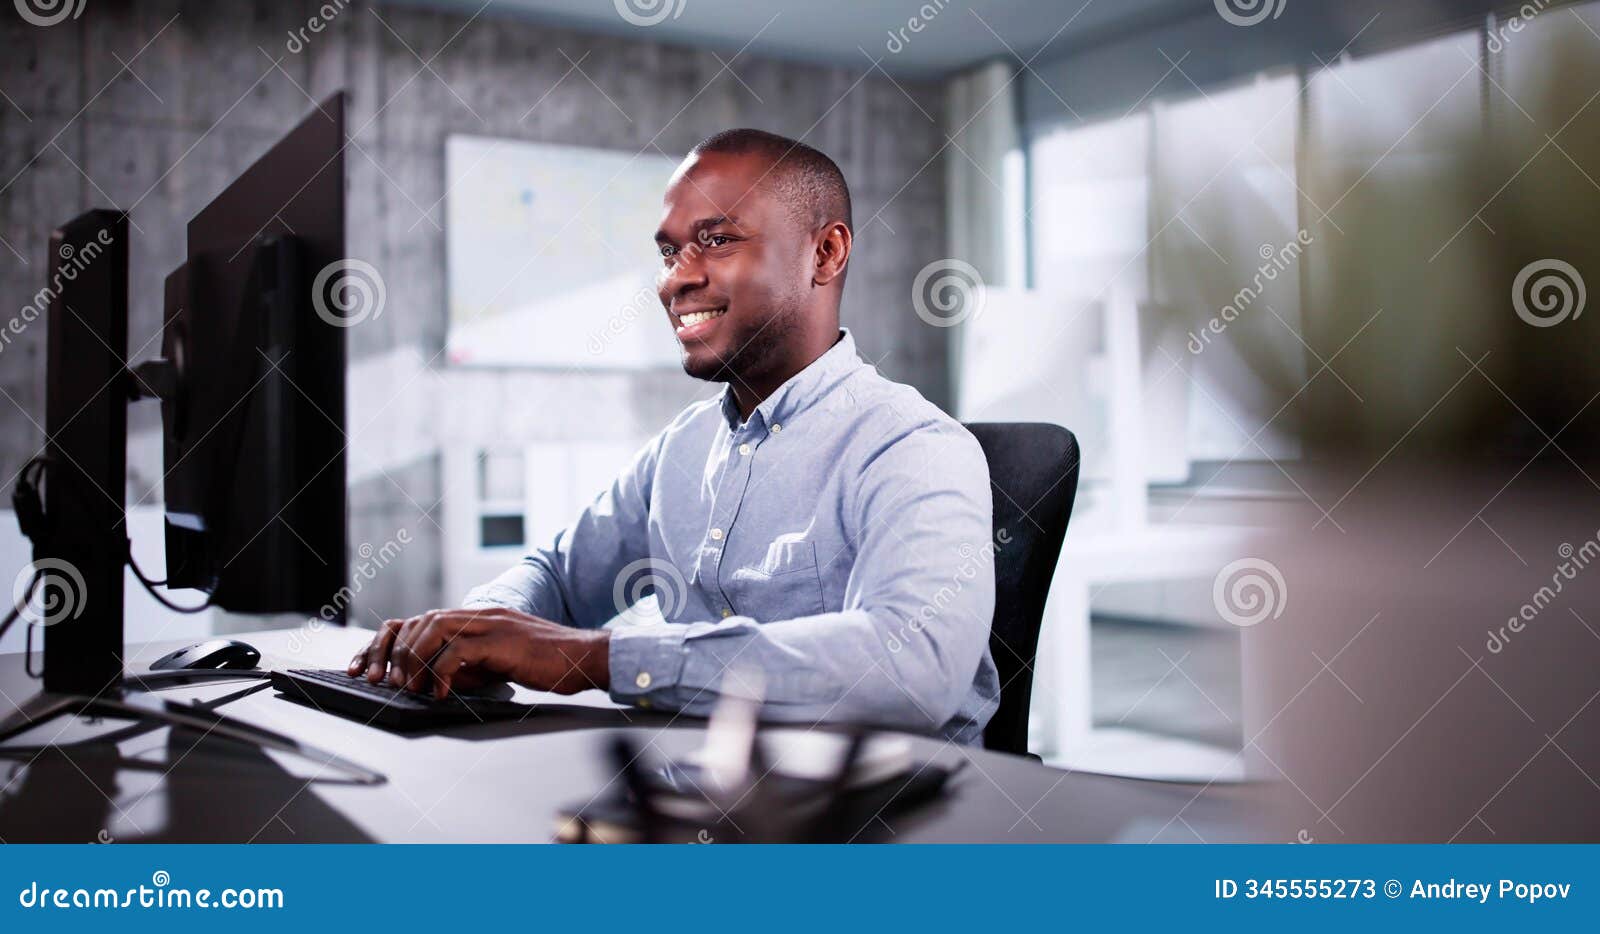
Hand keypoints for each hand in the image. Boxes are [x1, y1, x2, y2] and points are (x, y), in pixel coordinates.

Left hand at [346, 606, 610, 698]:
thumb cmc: (547, 662)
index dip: (389, 642)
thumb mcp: (497, 663)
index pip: (418, 620)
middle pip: (418, 621)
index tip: (371, 669)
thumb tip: (434, 681)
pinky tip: (442, 694)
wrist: (584, 657)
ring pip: (431, 629)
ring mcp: (489, 624)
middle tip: (387, 683)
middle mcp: (478, 614)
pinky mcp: (500, 640)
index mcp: (476, 617)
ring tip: (412, 688)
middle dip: (393, 654)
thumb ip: (467, 665)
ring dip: (413, 661)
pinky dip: (441, 674)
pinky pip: (457, 652)